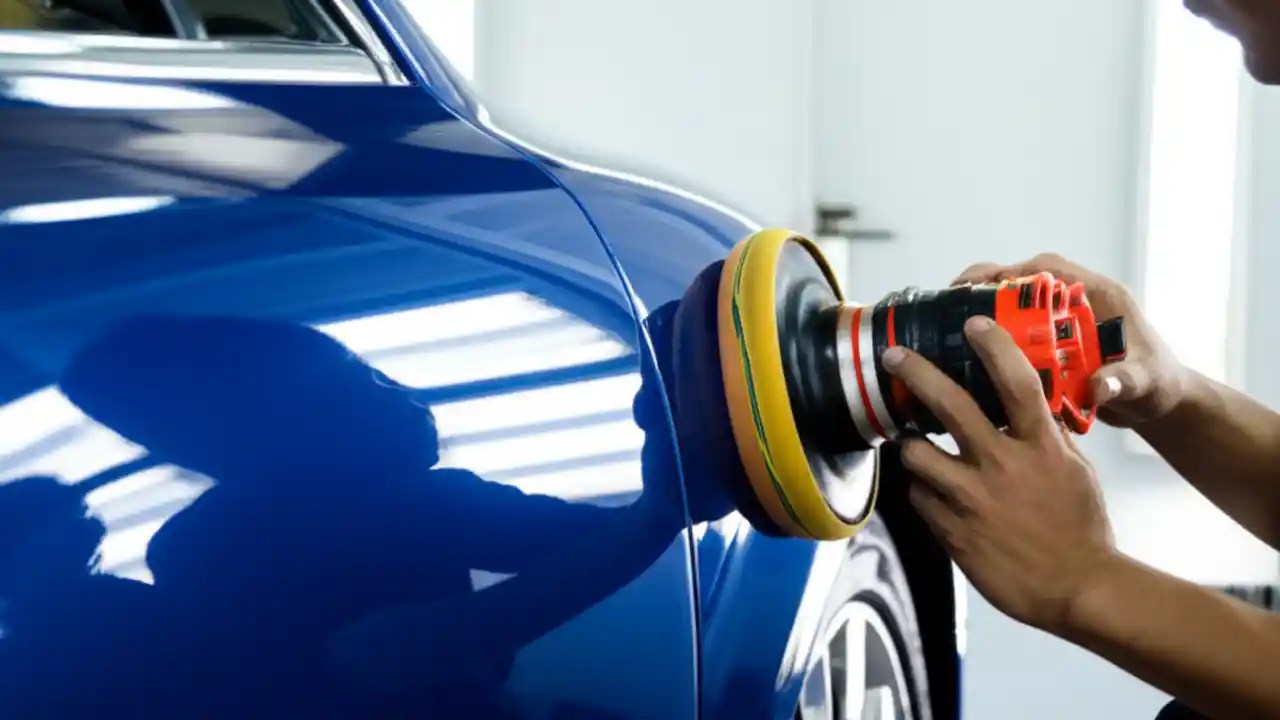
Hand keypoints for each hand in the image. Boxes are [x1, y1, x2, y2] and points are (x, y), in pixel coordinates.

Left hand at [882, 317, 1119, 632]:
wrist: (1077, 588)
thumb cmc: (1080, 527)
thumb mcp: (1073, 470)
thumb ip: (1045, 437)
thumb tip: (1026, 407)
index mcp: (1040, 447)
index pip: (1016, 383)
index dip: (993, 348)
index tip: (973, 324)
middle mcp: (1002, 466)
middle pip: (950, 405)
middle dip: (916, 373)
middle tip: (895, 356)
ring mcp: (973, 499)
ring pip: (916, 454)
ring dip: (912, 448)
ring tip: (915, 447)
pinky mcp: (952, 529)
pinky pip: (919, 496)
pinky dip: (922, 490)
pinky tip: (934, 493)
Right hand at [953, 253, 1186, 427]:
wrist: (1160, 407)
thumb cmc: (1160, 386)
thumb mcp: (1145, 383)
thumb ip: (1124, 381)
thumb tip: (1100, 385)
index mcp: (1100, 296)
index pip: (1051, 270)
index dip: (1013, 272)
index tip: (979, 282)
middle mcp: (1076, 304)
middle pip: (1024, 284)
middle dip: (986, 287)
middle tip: (950, 302)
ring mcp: (1062, 325)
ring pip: (1016, 307)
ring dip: (985, 311)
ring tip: (948, 325)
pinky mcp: (1053, 346)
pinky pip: (1017, 333)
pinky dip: (993, 338)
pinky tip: (968, 354)